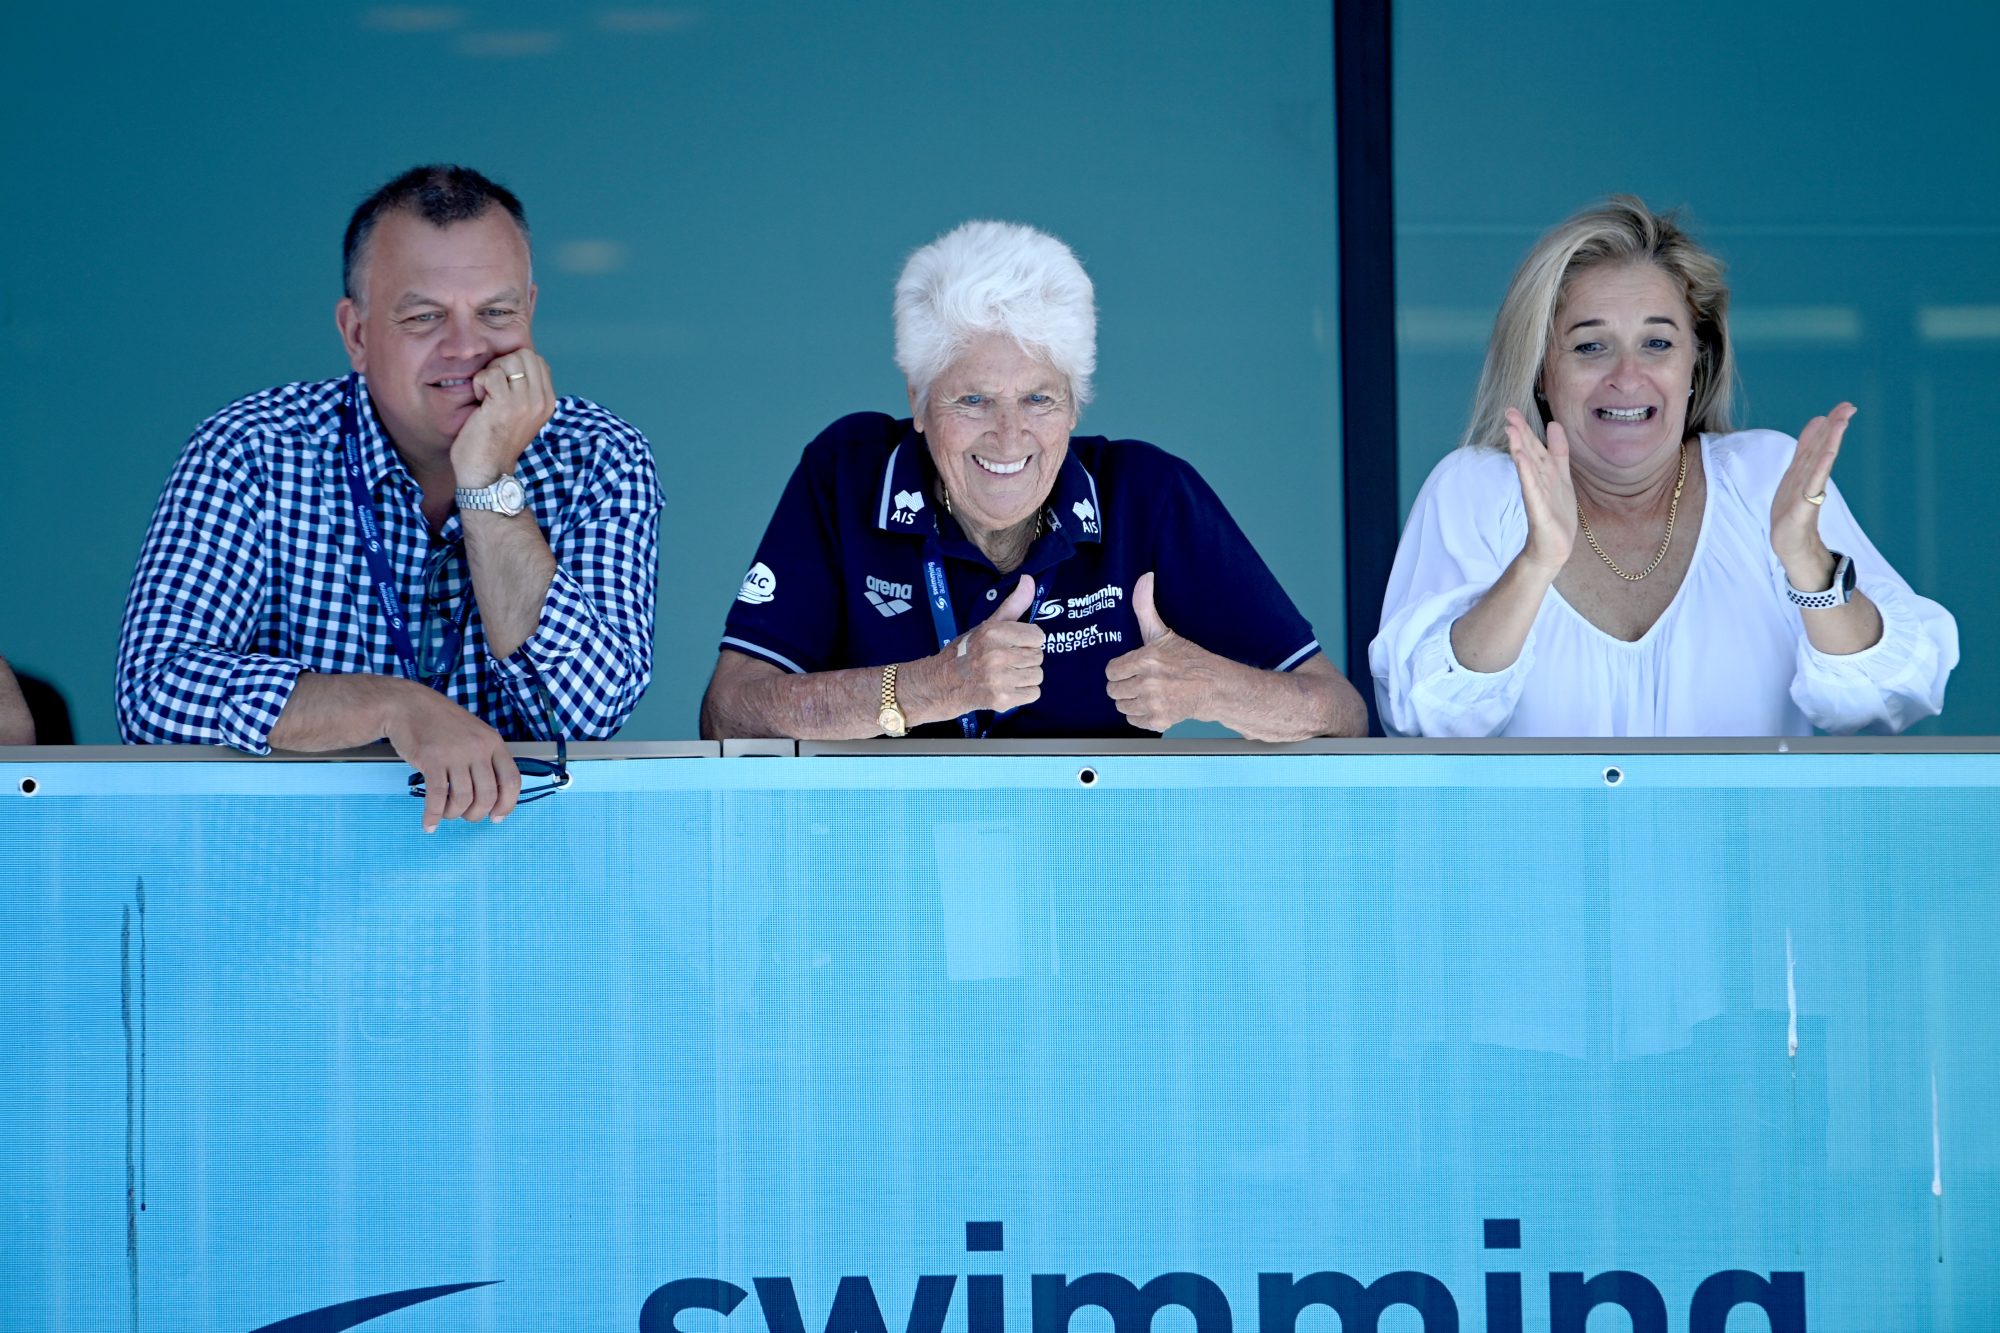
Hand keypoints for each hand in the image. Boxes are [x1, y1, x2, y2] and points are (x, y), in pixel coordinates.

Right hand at [384, 684, 521, 831]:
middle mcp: (478, 748)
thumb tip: (491, 795)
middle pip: (488, 795)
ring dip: (454, 814)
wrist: (407, 704)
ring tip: (446, 813)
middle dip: (477, 814)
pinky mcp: (431, 760)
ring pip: (463, 799)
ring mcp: (455, 754)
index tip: (497, 817)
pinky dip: (433, 815)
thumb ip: (485, 758)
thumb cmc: (439, 721)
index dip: (507, 804)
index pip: (511, 780)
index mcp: (493, 742)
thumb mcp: (474, 732)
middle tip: (466, 815)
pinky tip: (429, 823)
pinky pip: (437, 797)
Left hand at [451, 349, 555, 485]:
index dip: (515, 366)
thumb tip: (514, 362)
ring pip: (508, 360)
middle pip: (525, 355)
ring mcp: (525, 402)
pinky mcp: (504, 404)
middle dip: (503, 365)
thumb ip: (525, 390)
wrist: (488, 472)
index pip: (537, 361)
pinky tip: (480, 401)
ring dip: (491, 373)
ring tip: (487, 395)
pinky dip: (479, 383)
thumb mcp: (522, 414)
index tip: (504, 387)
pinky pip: (491, 373)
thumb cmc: (496, 442)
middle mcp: (541, 400)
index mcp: (548, 401)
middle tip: (494, 389)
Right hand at [923, 574, 1043, 715]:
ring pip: (1038, 675)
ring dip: (1025, 677)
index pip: (1038, 636)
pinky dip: (1023, 693)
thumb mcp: (988, 625)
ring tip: (1006, 675)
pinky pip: (1034, 694)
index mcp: (994, 632)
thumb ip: (1013, 604)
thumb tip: (1030, 580)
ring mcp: (999, 679)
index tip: (1012, 645)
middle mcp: (996, 655)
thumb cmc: (968, 651)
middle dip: (1025, 659)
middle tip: (1005, 662)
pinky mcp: (1002, 700)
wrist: (943, 683)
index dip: (1027, 641)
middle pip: (1039, 656)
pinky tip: (1006, 688)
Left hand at [1104, 571, 1228, 731]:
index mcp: (1145, 659)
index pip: (1111, 671)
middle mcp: (1147, 683)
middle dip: (1124, 685)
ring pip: (1121, 706)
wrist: (1215, 687)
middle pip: (1113, 690)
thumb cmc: (1189, 659)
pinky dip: (1141, 715)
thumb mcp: (1163, 632)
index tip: (1131, 668)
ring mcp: (1153, 703)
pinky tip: (1153, 704)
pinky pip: (1133, 720)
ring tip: (1146, 692)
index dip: (1119, 669)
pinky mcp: (1159, 720)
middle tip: (1139, 680)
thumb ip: (1145, 607)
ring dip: (1131, 700)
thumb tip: (1144, 577)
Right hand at [1504, 407, 1576, 576]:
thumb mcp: (1561, 475)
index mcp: (1544, 471)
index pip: (1532, 445)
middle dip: (1519, 432)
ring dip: (1519, 448)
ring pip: (1528, 467)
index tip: (1512, 411)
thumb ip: (1558, 451)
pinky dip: (1526, 473)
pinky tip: (1521, 460)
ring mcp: (1536, 494)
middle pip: (1528, 452)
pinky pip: (1532, 489)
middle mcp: (1538, 480)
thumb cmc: (1556, 513)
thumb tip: (1553, 424)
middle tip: (1508, 413)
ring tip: (1511, 430)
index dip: (1524, 428)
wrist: (1554, 546)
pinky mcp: (1538, 510)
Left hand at [1771, 402, 1854, 576]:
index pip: (1819, 442)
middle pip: (1822, 449)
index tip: (1845, 406)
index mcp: (1806, 471)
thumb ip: (1807, 450)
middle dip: (1834, 427)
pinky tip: (1829, 454)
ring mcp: (1807, 493)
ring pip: (1819, 462)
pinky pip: (1813, 485)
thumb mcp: (1796, 474)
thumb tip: (1817, 422)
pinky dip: (1821, 469)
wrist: (1790, 544)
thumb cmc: (1793, 510)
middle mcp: (1809, 479)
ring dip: (1830, 441)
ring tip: (1841, 422)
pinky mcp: (1803, 508)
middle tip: (1849, 407)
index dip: (1830, 424)